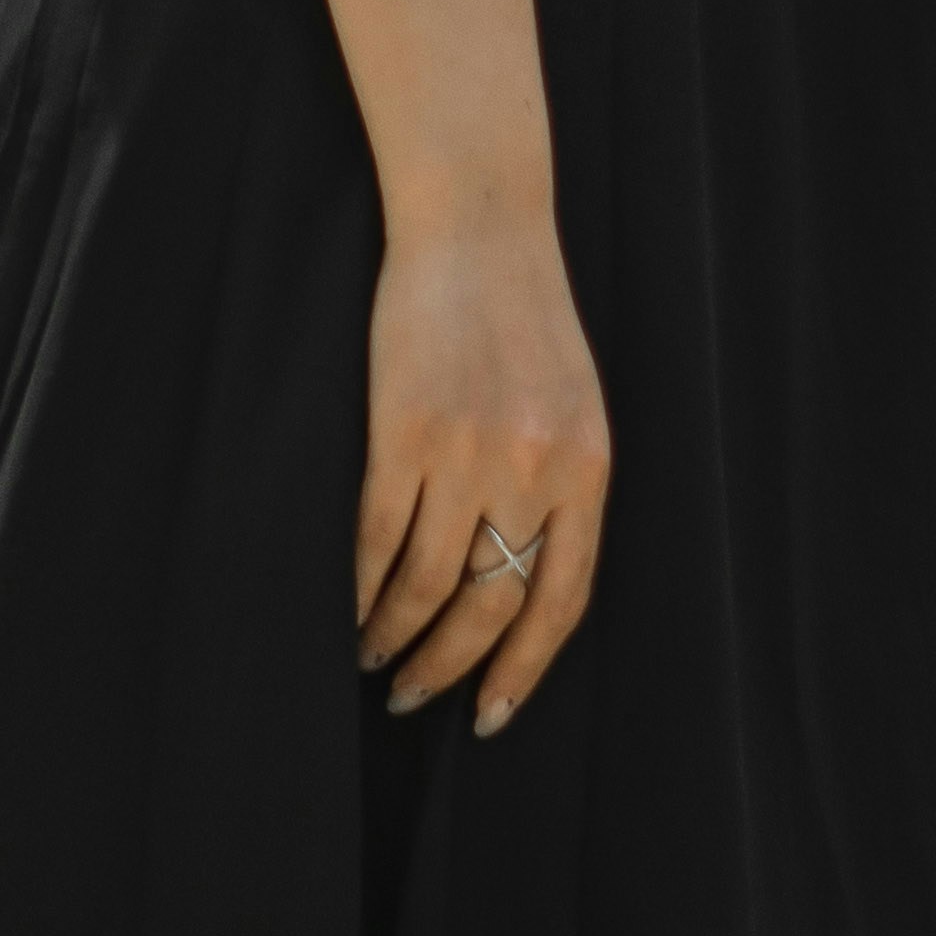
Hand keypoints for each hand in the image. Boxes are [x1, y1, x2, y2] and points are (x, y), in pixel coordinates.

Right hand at [354, 208, 608, 732]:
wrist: (478, 221)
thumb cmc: (521, 312)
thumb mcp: (573, 403)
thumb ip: (559, 486)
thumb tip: (520, 584)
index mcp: (586, 467)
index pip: (560, 601)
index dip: (523, 671)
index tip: (489, 715)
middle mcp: (533, 469)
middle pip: (488, 607)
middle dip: (448, 666)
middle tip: (414, 696)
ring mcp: (467, 451)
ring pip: (426, 583)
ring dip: (394, 635)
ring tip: (374, 657)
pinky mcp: (405, 430)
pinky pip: (377, 537)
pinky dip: (359, 587)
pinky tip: (349, 609)